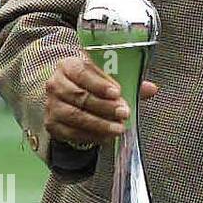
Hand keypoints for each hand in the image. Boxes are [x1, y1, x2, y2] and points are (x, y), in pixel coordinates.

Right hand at [43, 53, 159, 147]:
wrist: (68, 97)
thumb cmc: (93, 83)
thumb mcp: (108, 77)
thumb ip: (130, 81)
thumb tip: (151, 89)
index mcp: (69, 65)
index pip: (82, 71)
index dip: (99, 83)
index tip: (117, 92)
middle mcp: (56, 84)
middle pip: (79, 95)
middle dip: (104, 106)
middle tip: (124, 113)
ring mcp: (51, 105)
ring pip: (74, 115)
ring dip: (99, 124)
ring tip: (118, 128)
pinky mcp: (52, 124)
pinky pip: (71, 132)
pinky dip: (90, 136)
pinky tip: (106, 137)